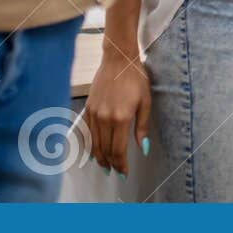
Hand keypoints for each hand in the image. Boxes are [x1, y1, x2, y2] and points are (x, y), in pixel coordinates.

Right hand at [84, 48, 150, 175]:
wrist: (118, 59)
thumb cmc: (135, 78)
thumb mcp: (145, 102)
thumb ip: (142, 127)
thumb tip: (142, 148)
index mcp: (121, 118)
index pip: (118, 150)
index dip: (121, 165)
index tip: (124, 173)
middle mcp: (105, 118)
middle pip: (105, 149)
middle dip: (111, 164)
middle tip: (115, 172)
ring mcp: (94, 113)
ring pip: (94, 143)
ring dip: (99, 157)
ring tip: (105, 165)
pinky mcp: (88, 108)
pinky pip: (88, 132)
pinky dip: (91, 144)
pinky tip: (94, 150)